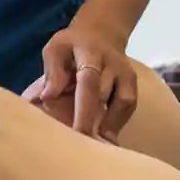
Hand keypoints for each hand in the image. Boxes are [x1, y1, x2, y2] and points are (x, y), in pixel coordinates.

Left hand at [22, 26, 137, 143]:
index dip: (84, 109)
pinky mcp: (133, 85)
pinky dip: (117, 123)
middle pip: (104, 96)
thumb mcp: (56, 48)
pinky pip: (128, 107)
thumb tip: (47, 97)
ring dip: (109, 126)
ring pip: (122, 103)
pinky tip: (106, 139)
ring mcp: (126, 75)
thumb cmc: (72, 45)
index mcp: (90, 53)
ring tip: (96, 147)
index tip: (77, 132)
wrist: (102, 32)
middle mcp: (113, 64)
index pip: (89, 81)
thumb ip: (52, 71)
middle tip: (80, 146)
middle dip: (92, 121)